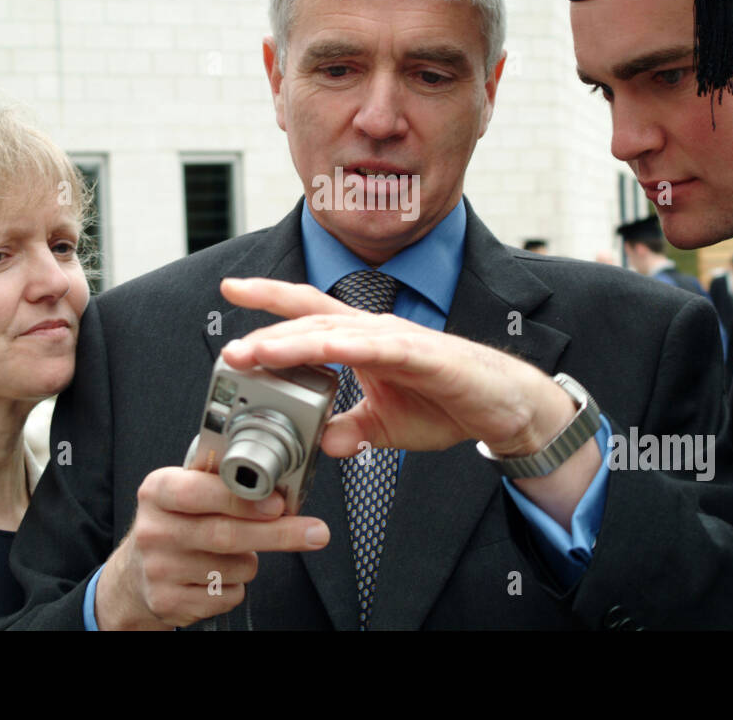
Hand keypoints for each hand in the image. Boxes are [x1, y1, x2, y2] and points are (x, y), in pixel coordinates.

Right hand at [94, 466, 329, 629]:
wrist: (134, 574)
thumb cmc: (174, 522)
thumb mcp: (184, 488)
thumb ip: (221, 479)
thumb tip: (277, 475)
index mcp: (157, 491)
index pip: (199, 492)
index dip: (242, 499)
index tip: (279, 502)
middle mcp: (153, 531)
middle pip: (225, 534)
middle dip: (277, 534)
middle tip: (314, 532)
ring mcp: (158, 570)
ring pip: (234, 567)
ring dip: (250, 560)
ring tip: (233, 550)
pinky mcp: (168, 603)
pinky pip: (227, 595)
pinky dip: (236, 585)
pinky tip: (218, 574)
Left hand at [218, 277, 573, 457]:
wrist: (502, 407)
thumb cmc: (446, 404)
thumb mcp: (384, 427)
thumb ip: (348, 430)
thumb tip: (319, 443)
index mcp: (362, 342)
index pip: (307, 314)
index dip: (269, 300)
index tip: (230, 289)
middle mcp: (374, 331)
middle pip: (310, 320)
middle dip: (267, 330)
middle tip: (230, 348)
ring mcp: (396, 338)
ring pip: (334, 332)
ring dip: (292, 342)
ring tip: (256, 352)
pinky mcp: (422, 354)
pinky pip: (376, 347)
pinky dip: (345, 348)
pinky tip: (320, 352)